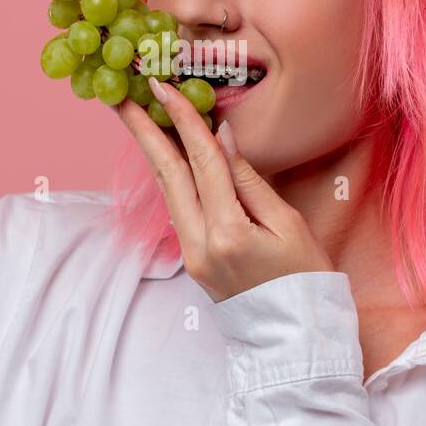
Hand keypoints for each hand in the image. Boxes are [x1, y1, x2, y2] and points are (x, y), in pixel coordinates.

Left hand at [115, 77, 335, 302]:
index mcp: (228, 233)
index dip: (182, 119)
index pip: (201, 162)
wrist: (298, 339)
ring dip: (151, 150)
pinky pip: (178, 208)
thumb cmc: (306, 280)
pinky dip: (169, 175)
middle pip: (167, 174)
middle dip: (142, 131)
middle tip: (119, 95)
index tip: (161, 86)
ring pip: (167, 191)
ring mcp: (191, 256)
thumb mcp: (289, 225)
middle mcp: (199, 244)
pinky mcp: (193, 261)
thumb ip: (251, 181)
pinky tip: (164, 154)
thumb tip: (222, 137)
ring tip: (134, 115)